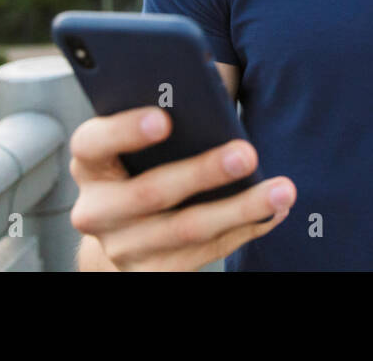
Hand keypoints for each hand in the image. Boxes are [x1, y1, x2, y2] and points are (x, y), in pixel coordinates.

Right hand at [68, 106, 295, 269]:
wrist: (128, 229)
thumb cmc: (146, 162)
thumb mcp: (140, 140)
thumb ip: (164, 118)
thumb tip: (212, 98)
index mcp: (90, 163)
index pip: (92, 144)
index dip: (124, 131)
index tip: (163, 118)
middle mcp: (97, 210)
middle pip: (150, 192)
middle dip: (203, 172)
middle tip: (247, 153)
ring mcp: (123, 248)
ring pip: (187, 230)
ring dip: (241, 208)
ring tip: (282, 189)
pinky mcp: (152, 273)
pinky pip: (207, 252)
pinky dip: (246, 229)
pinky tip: (274, 211)